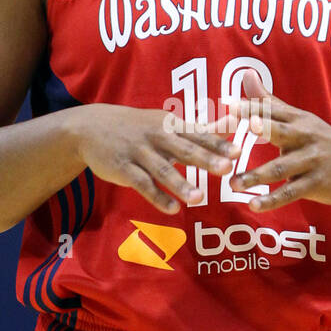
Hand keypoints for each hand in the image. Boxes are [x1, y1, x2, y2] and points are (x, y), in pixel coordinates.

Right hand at [71, 103, 239, 215]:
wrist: (91, 127)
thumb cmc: (138, 127)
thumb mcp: (167, 122)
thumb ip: (201, 128)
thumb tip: (234, 121)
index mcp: (171, 125)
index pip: (199, 134)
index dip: (218, 143)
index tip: (239, 151)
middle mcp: (157, 137)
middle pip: (184, 149)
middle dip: (205, 158)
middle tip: (226, 168)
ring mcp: (139, 153)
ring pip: (162, 169)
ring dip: (180, 183)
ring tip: (199, 197)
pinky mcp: (123, 169)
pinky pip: (142, 184)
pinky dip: (157, 197)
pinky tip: (172, 209)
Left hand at [222, 70, 330, 211]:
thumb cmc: (322, 139)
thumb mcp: (299, 118)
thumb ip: (269, 102)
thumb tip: (246, 75)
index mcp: (296, 119)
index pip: (270, 110)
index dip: (250, 108)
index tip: (227, 105)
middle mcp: (303, 137)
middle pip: (279, 131)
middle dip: (261, 129)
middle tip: (243, 129)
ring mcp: (310, 161)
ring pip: (280, 168)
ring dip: (256, 176)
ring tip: (233, 184)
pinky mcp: (315, 183)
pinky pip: (290, 192)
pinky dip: (272, 200)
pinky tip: (253, 205)